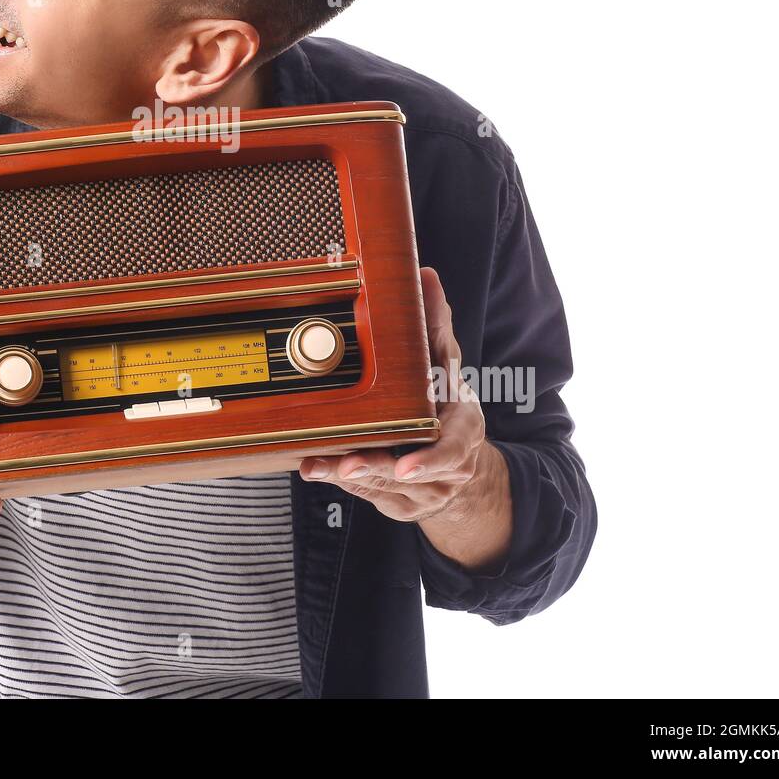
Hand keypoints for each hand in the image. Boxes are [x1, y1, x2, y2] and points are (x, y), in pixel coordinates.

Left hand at [298, 266, 490, 523]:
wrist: (461, 462)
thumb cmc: (448, 403)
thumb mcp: (446, 362)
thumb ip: (435, 322)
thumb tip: (427, 275)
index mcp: (463, 431)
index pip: (452, 452)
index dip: (430, 460)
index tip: (406, 466)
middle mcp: (446, 469)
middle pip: (407, 474)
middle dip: (374, 469)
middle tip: (347, 465)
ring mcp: (422, 491)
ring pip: (382, 487)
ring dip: (348, 475)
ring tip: (319, 464)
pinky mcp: (397, 503)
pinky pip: (366, 494)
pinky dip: (340, 480)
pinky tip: (315, 466)